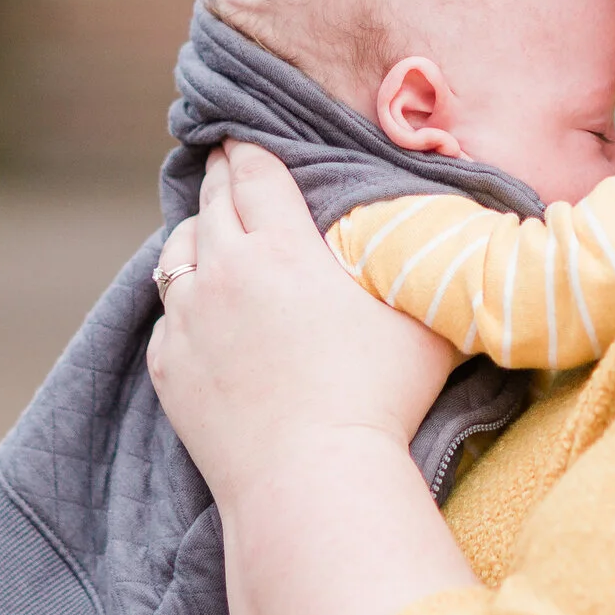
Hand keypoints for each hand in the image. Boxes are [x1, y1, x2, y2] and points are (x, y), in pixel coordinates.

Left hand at [147, 141, 462, 509]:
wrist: (310, 480)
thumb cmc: (378, 397)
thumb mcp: (419, 317)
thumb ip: (418, 266)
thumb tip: (444, 233)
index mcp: (282, 248)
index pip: (256, 174)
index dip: (250, 148)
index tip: (243, 135)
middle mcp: (225, 272)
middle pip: (214, 202)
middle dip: (221, 175)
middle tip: (224, 159)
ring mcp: (188, 320)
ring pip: (178, 253)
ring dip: (196, 234)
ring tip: (208, 230)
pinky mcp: (169, 367)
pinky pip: (169, 317)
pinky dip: (183, 303)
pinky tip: (199, 308)